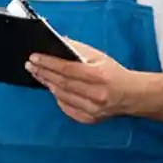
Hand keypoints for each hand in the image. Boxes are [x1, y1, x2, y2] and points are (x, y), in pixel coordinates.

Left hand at [25, 40, 142, 123]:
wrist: (132, 95)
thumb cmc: (114, 73)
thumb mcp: (99, 56)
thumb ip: (78, 50)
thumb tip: (58, 43)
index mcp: (99, 76)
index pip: (67, 69)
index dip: (48, 63)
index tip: (34, 57)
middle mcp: (97, 95)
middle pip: (62, 84)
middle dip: (43, 73)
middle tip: (30, 65)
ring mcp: (93, 110)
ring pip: (63, 96)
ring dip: (48, 84)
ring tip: (37, 74)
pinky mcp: (90, 119)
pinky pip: (67, 108)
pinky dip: (57, 97)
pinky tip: (51, 88)